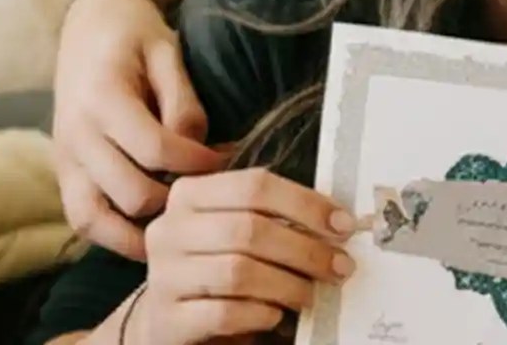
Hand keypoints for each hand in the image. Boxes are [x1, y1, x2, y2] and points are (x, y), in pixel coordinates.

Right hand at [53, 0, 225, 259]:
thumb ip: (183, 103)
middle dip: (177, 200)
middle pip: (131, 193)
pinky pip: (82, 220)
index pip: (155, 150)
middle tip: (211, 195)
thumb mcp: (167, 53)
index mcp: (102, 98)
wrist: (88, 26)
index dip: (198, 163)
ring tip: (183, 227)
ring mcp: (63, 159)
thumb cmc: (135, 37)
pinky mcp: (62, 173)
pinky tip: (152, 234)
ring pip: (95, 220)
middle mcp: (75, 135)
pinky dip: (114, 236)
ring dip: (141, 232)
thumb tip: (200, 152)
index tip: (228, 159)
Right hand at [131, 169, 357, 344]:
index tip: (343, 225)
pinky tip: (275, 315)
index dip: (306, 203)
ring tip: (311, 294)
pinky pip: (225, 314)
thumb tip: (338, 222)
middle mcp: (170, 229)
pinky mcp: (167, 319)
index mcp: (190, 194)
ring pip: (239, 273)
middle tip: (340, 266)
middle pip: (249, 230)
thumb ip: (275, 217)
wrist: (169, 317)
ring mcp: (164, 275)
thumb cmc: (216, 265)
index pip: (254, 186)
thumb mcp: (236, 230)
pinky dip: (260, 314)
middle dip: (306, 250)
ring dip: (289, 285)